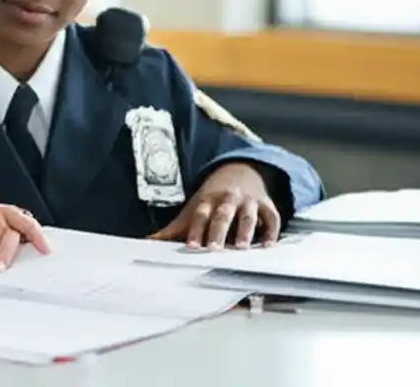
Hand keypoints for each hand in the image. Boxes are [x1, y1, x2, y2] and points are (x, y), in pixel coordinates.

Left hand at [149, 162, 281, 248]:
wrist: (239, 170)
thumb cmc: (212, 199)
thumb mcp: (192, 209)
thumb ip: (172, 229)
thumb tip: (148, 243)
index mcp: (207, 201)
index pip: (200, 215)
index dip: (195, 230)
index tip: (191, 246)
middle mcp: (228, 200)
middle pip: (223, 215)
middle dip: (218, 231)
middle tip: (214, 249)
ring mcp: (248, 202)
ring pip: (248, 216)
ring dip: (245, 232)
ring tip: (241, 248)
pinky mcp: (266, 205)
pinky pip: (271, 217)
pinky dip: (271, 231)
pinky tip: (268, 245)